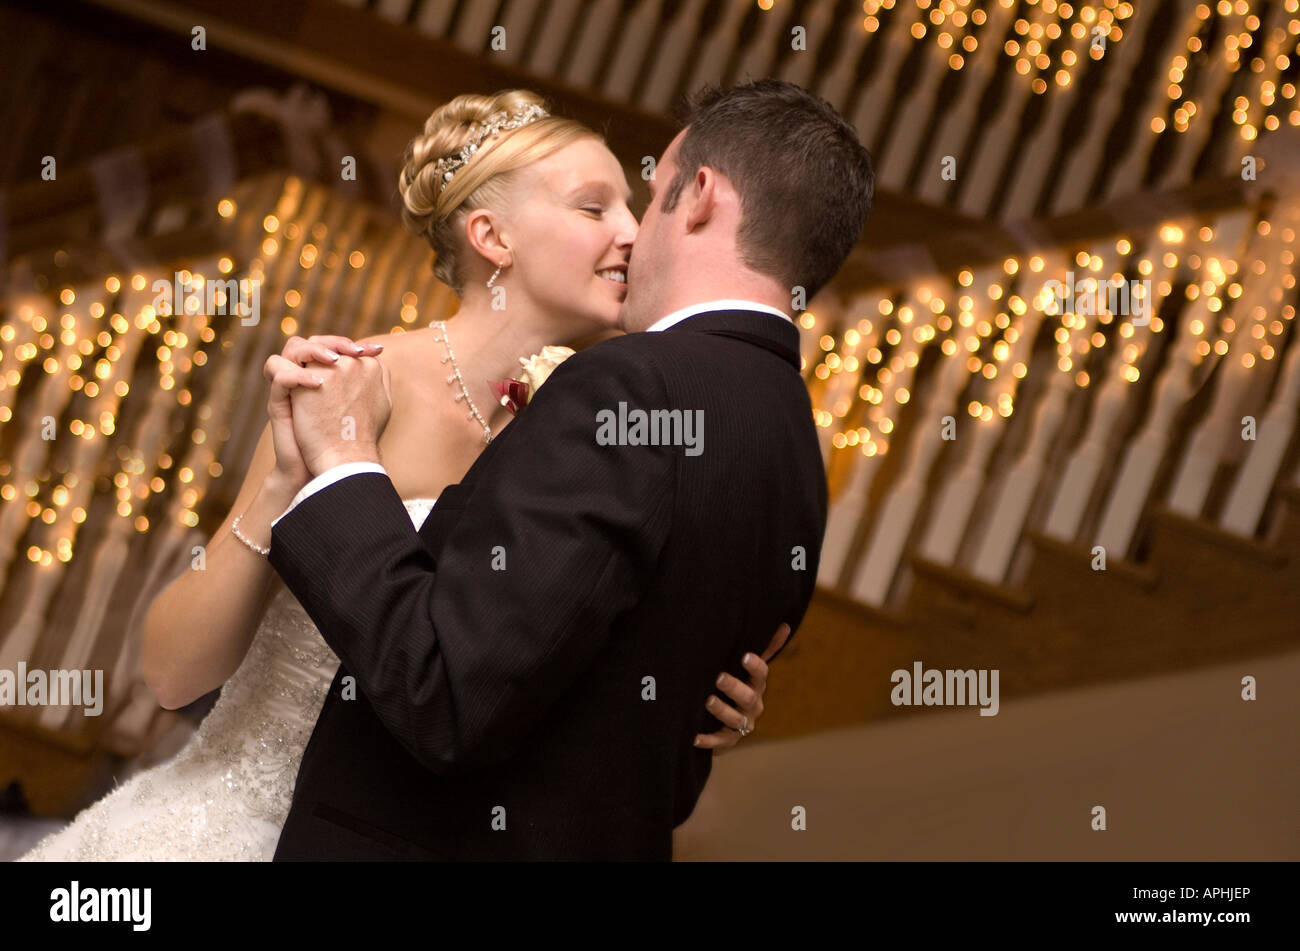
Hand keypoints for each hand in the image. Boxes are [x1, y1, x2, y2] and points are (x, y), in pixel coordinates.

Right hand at [263, 336, 385, 486]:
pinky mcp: (277, 403)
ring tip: (334, 361)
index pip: (330, 344)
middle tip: (355, 351)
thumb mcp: (363, 404)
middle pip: (310, 341)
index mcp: (322, 375)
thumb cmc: (347, 437)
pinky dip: (299, 375)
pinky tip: (319, 383)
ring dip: (313, 350)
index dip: (351, 343)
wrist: (327, 468)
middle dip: (333, 342)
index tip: (376, 350)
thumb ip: (368, 379)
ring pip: (290, 351)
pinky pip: (280, 376)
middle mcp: (303, 377)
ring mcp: (289, 389)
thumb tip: (380, 355)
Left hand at [694, 622, 790, 751]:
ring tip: (708, 701)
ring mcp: (741, 725)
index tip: (745, 656)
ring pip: (734, 720)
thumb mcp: (749, 670)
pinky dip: (707, 740)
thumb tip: (785, 625)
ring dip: (721, 711)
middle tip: (719, 677)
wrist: (726, 724)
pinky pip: (718, 742)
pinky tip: (695, 737)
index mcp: (757, 686)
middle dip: (734, 688)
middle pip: (748, 698)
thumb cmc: (738, 688)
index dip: (755, 666)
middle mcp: (752, 706)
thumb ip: (765, 649)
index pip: (761, 675)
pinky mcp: (727, 741)